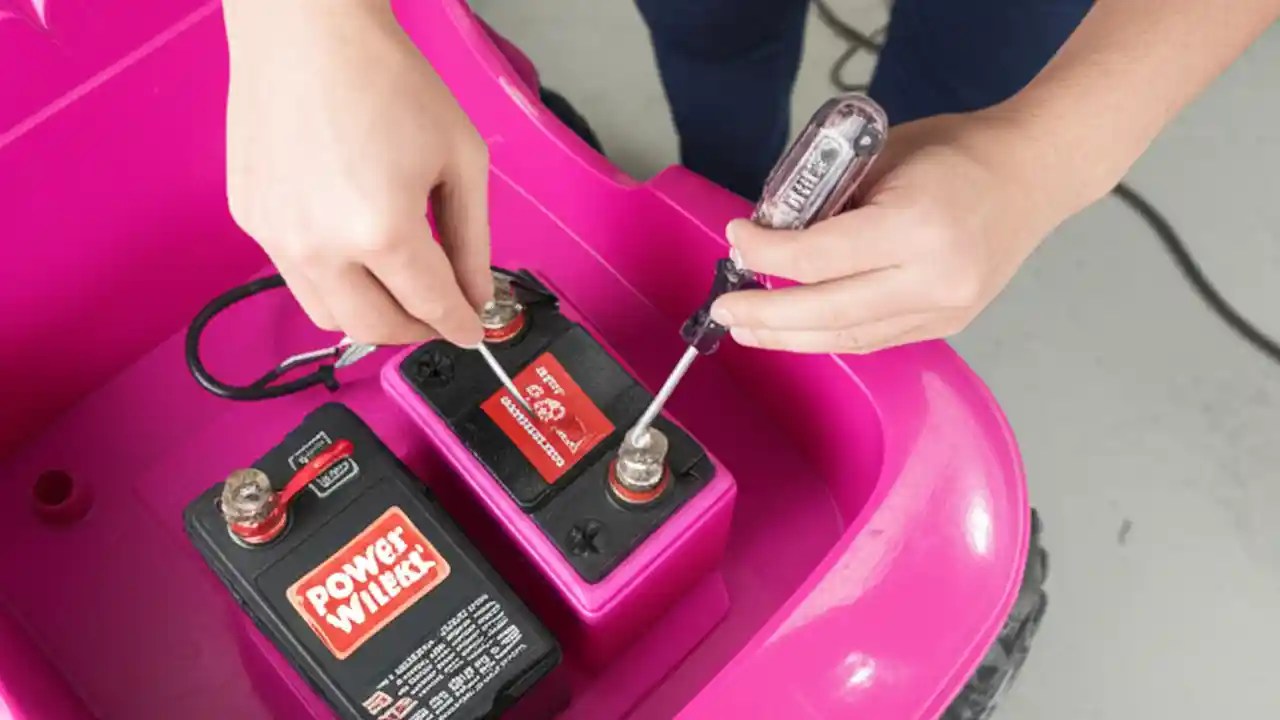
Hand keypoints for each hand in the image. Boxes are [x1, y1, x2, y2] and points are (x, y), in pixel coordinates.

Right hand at [224, 0, 490, 346]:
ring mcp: (277, 237)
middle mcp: (321, 247)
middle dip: (416, 330)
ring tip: (397, 286)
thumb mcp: (460, 159)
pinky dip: (332, 278)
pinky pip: (296, 275)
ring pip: (328, 316)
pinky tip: (353, 244)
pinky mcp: (250, 221)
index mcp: (382, 232)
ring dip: (369, 314)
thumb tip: (476, 294)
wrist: (308, 32)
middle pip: (375, 328)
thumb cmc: (389, 80)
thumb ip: (473, 238)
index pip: (430, 306)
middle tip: (439, 312)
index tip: (473, 332)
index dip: (461, 325)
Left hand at [710, 108, 1076, 354]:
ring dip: (791, 337)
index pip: (819, 257)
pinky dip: (830, 336)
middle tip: (724, 311)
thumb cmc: (957, 151)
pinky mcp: (949, 325)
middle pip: (828, 313)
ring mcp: (945, 310)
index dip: (766, 253)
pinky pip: (874, 339)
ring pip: (849, 338)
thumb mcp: (882, 157)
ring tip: (749, 330)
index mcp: (915, 228)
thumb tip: (774, 230)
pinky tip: (797, 331)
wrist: (1037, 173)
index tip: (737, 238)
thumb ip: (831, 199)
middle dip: (767, 316)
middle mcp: (933, 279)